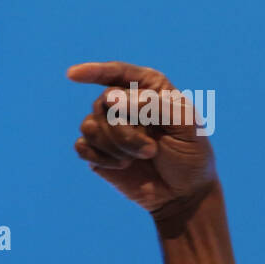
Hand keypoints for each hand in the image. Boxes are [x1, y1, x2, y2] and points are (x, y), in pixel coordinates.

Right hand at [68, 61, 217, 218]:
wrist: (185, 192)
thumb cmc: (191, 155)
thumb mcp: (185, 126)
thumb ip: (152, 105)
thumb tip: (110, 98)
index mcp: (150, 89)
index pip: (118, 72)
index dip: (95, 71)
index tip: (73, 75)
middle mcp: (126, 103)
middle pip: (102, 104)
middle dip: (125, 131)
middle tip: (151, 151)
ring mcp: (109, 127)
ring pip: (90, 126)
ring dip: (117, 146)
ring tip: (143, 157)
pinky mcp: (98, 151)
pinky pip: (82, 146)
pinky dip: (103, 158)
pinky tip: (123, 166)